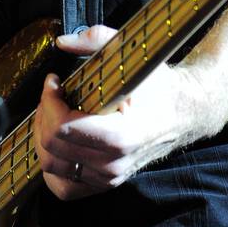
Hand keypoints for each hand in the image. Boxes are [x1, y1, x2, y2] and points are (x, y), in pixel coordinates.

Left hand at [33, 24, 216, 200]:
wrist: (183, 113)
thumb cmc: (159, 86)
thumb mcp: (134, 56)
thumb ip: (97, 40)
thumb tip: (62, 41)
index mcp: (121, 136)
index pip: (62, 128)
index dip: (49, 101)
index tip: (55, 82)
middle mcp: (113, 164)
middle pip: (51, 147)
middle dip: (44, 114)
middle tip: (53, 94)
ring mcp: (108, 178)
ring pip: (51, 166)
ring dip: (44, 137)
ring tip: (55, 114)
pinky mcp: (104, 184)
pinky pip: (63, 186)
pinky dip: (53, 163)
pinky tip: (59, 140)